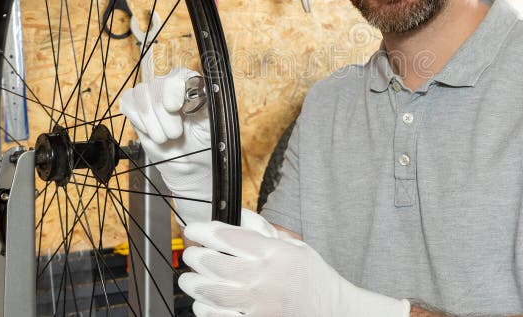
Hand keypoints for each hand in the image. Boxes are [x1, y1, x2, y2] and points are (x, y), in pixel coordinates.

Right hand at [119, 67, 210, 225]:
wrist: (189, 163)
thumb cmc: (204, 142)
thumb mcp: (211, 124)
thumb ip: (204, 104)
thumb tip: (197, 91)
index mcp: (193, 84)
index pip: (179, 76)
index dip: (174, 91)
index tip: (176, 108)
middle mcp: (171, 84)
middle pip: (157, 85)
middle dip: (164, 115)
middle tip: (175, 134)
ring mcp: (152, 93)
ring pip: (141, 94)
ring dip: (151, 121)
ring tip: (164, 137)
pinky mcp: (136, 105)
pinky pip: (128, 102)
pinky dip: (138, 120)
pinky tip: (150, 131)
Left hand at [179, 209, 410, 316]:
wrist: (334, 312)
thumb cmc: (313, 277)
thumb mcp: (295, 246)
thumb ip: (265, 231)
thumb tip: (238, 215)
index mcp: (276, 254)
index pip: (231, 238)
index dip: (206, 232)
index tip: (192, 229)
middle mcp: (266, 278)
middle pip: (218, 265)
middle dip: (197, 258)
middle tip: (190, 254)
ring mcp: (261, 304)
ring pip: (215, 293)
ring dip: (195, 285)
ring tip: (187, 279)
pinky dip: (207, 310)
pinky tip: (202, 303)